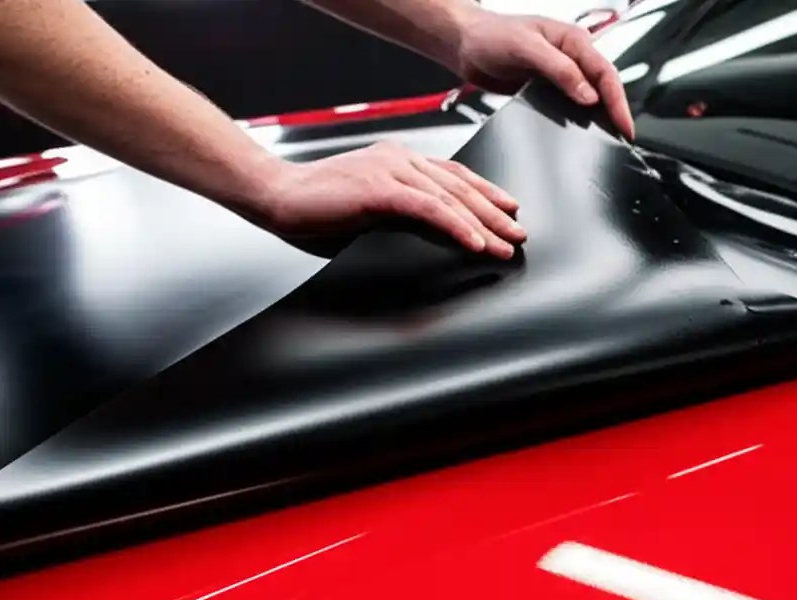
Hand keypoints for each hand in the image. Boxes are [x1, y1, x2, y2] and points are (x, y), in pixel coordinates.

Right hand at [253, 141, 524, 258]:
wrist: (277, 196)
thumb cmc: (316, 206)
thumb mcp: (369, 207)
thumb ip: (401, 212)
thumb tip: (434, 231)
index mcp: (397, 160)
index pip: (452, 176)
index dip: (484, 192)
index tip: (508, 209)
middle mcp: (399, 158)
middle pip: (459, 187)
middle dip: (493, 213)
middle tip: (518, 233)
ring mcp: (391, 170)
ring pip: (450, 198)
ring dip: (483, 224)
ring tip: (505, 243)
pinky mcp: (381, 189)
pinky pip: (429, 209)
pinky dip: (455, 226)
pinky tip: (473, 242)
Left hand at [452, 11, 633, 139]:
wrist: (464, 45)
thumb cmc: (491, 35)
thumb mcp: (526, 48)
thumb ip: (559, 70)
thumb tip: (589, 96)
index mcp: (572, 40)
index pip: (605, 71)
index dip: (618, 100)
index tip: (624, 126)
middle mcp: (570, 57)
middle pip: (603, 87)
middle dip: (615, 112)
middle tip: (623, 139)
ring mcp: (559, 75)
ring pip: (588, 98)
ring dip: (598, 118)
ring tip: (609, 141)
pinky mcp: (545, 90)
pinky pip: (567, 107)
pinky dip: (576, 122)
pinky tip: (579, 136)